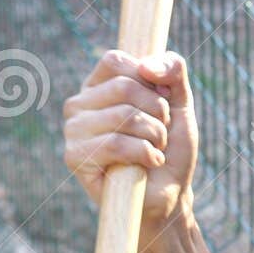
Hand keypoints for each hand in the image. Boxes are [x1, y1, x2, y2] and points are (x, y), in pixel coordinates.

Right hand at [62, 49, 197, 230]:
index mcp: (98, 85)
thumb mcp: (180, 101)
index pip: (116, 60)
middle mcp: (79, 104)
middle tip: (161, 133)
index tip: (162, 100)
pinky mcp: (74, 157)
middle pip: (124, 87)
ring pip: (124, 116)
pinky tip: (148, 164)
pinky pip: (116, 144)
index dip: (148, 80)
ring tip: (155, 150)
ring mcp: (73, 130)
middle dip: (157, 111)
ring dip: (154, 135)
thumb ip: (172, 69)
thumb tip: (146, 66)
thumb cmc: (170, 146)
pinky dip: (145, 154)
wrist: (170, 192)